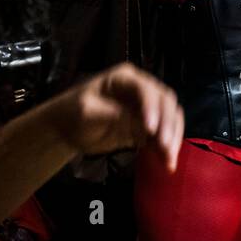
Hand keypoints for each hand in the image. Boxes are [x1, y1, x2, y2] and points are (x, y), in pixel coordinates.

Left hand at [49, 63, 183, 171]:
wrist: (67, 129)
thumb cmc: (73, 114)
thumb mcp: (88, 112)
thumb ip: (115, 116)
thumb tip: (143, 126)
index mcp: (126, 78)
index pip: (146, 90)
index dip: (152, 108)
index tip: (150, 130)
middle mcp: (142, 88)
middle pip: (166, 102)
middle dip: (168, 125)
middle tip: (165, 148)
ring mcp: (147, 106)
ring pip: (171, 117)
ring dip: (173, 138)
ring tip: (170, 160)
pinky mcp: (148, 125)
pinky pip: (164, 133)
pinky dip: (167, 146)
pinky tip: (167, 162)